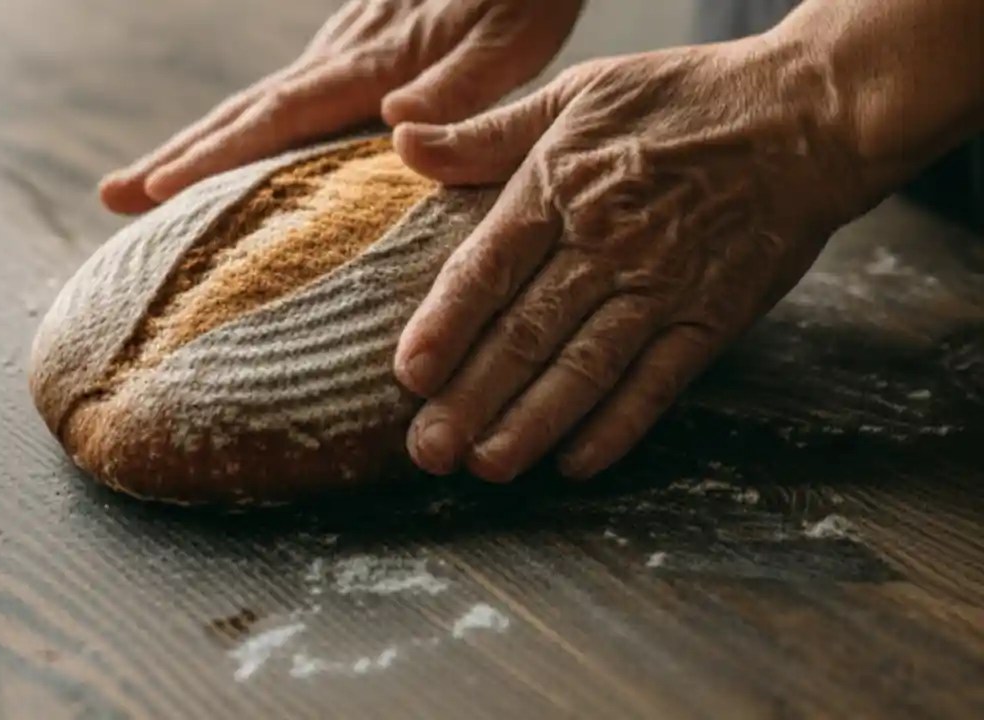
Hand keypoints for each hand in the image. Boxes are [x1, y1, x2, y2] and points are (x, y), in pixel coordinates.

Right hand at [100, 0, 581, 213]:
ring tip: (144, 186)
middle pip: (243, 112)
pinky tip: (230, 155)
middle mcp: (341, 59)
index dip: (218, 155)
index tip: (157, 192)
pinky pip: (280, 104)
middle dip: (176, 158)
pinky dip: (240, 134)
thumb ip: (461, 84)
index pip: (279, 115)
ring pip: (254, 108)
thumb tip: (395, 124)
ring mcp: (340, 55)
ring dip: (196, 148)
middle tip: (111, 198)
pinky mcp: (353, 56)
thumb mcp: (511, 35)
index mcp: (372, 63)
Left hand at [392, 36, 881, 481]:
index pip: (488, 267)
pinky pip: (657, 383)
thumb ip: (487, 130)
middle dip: (472, 397)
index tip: (408, 374)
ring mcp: (662, 286)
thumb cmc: (684, 99)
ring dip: (531, 424)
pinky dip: (617, 427)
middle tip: (427, 450)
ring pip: (585, 368)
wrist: (808, 115)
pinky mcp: (711, 318)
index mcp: (561, 187)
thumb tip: (402, 139)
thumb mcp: (578, 92)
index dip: (445, 325)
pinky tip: (576, 464)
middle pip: (526, 332)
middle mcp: (606, 244)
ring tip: (486, 467)